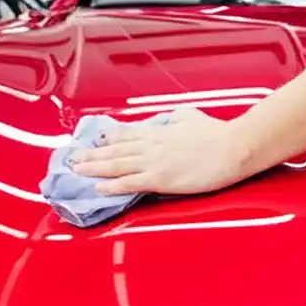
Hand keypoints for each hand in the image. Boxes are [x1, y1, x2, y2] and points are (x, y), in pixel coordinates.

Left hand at [71, 107, 250, 195]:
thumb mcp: (192, 117)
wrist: (233, 147)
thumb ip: (178, 118)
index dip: (108, 138)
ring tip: (77, 171)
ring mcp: (154, 162)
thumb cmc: (217, 133)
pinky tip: (98, 188)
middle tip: (72, 158)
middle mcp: (151, 145)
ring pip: (116, 165)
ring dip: (93, 168)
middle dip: (91, 154)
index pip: (127, 134)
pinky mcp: (160, 179)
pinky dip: (111, 185)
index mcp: (159, 131)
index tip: (94, 140)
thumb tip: (173, 117)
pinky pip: (129, 183)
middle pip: (115, 149)